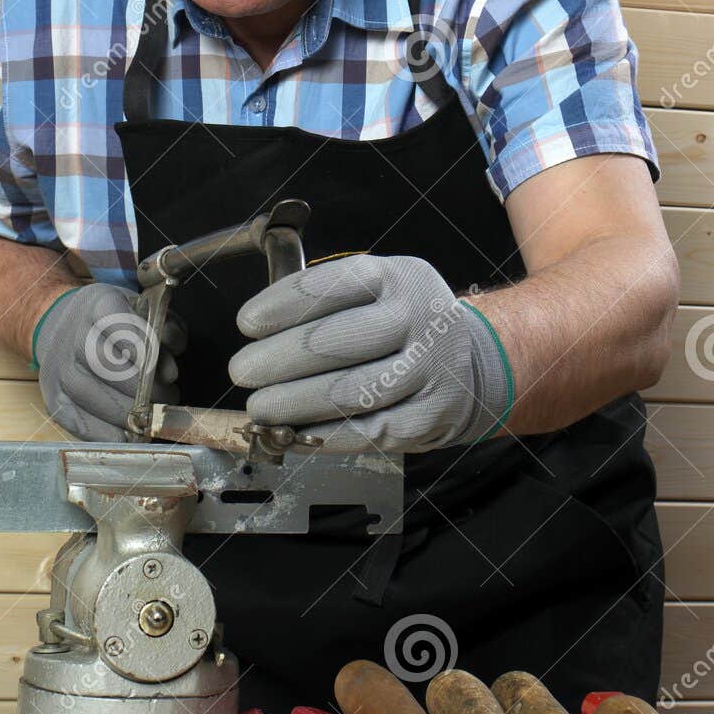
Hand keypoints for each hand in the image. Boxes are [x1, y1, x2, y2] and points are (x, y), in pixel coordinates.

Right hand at [34, 282, 186, 440]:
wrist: (64, 328)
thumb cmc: (114, 324)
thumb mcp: (143, 311)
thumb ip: (165, 329)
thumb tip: (172, 359)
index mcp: (99, 304)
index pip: (120, 324)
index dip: (146, 351)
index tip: (170, 372)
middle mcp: (74, 334)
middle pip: (106, 365)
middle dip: (144, 389)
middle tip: (168, 399)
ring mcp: (59, 367)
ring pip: (92, 396)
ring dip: (128, 414)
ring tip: (151, 417)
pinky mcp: (53, 397)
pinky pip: (77, 421)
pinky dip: (105, 434)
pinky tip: (128, 436)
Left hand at [227, 255, 510, 452]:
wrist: (471, 362)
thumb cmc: (400, 325)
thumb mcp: (376, 292)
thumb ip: (325, 303)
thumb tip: (257, 333)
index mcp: (398, 277)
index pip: (332, 285)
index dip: (281, 305)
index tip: (246, 324)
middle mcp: (419, 319)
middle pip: (334, 341)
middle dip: (276, 360)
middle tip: (241, 371)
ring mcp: (430, 370)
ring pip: (349, 393)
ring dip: (293, 404)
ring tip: (260, 407)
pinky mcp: (431, 415)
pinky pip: (368, 431)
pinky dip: (324, 435)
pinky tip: (295, 433)